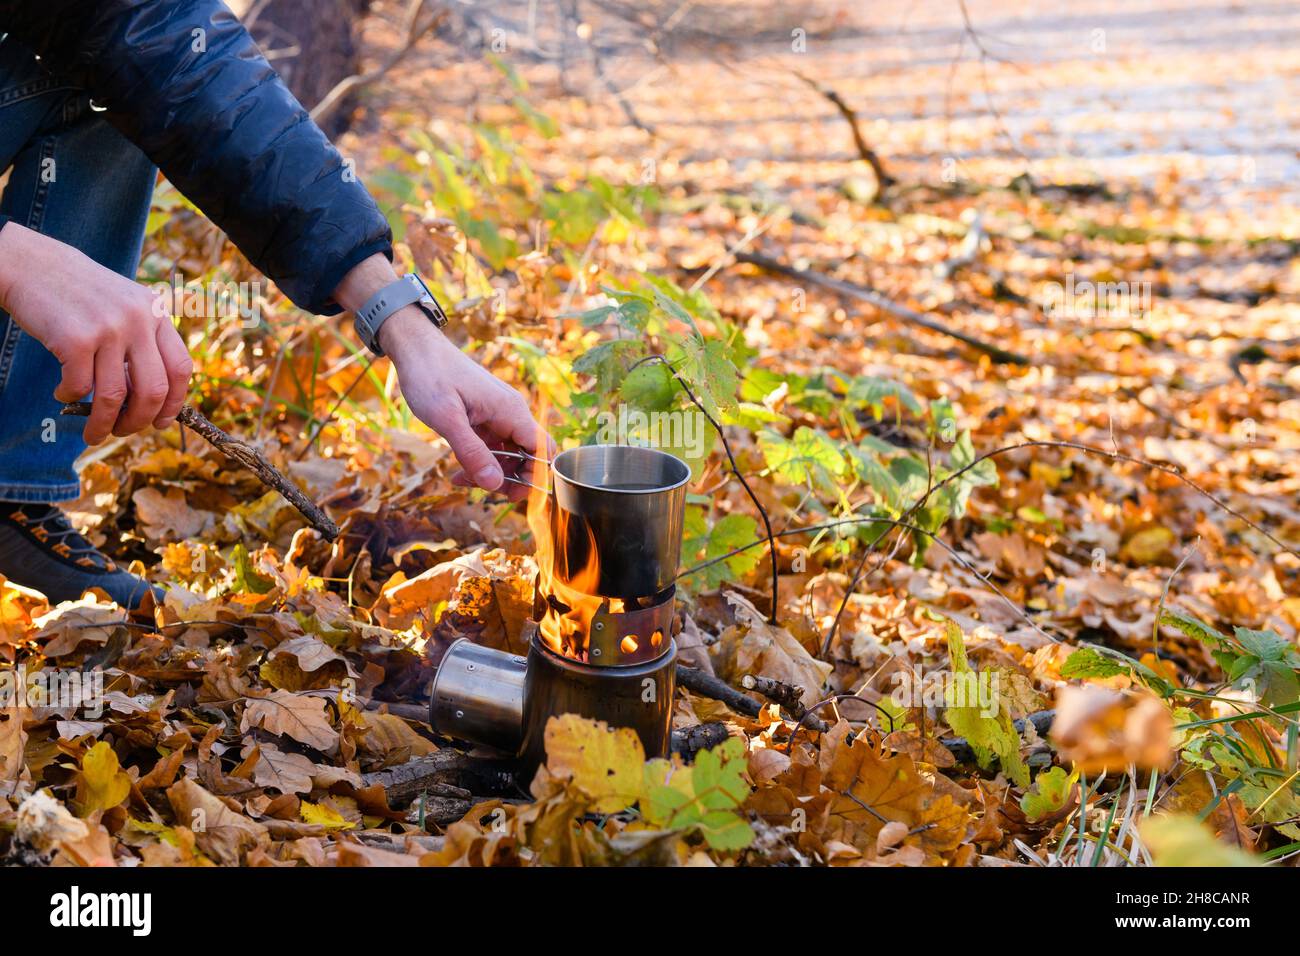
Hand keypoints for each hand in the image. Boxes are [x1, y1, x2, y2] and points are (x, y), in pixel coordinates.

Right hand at [0, 223, 190, 443]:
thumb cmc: (81, 293)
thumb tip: (152, 401)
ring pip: (115, 396)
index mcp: (156, 313)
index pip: (181, 368)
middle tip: (124, 432)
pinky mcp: (75, 339)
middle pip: (154, 390)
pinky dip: (70, 398)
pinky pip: (79, 387)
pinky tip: (62, 394)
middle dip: (139, 421)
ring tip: (93, 432)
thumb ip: (143, 341)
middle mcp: (137, 320)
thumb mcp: (125, 306)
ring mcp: (108, 329)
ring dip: (103, 423)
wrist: (33, 264)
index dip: (175, 402)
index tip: (162, 422)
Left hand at [382, 308, 550, 500]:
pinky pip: (493, 445)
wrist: (415, 347)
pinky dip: (480, 460)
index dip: (534, 476)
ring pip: (509, 453)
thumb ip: (472, 453)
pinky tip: (458, 471)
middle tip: (481, 490)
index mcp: (510, 410)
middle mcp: (510, 412)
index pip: (542, 450)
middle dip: (510, 478)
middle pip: (528, 455)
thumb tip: (494, 484)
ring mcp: (498, 414)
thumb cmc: (429, 375)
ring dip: (491, 472)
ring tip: (462, 481)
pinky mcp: (484, 416)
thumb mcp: (447, 419)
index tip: (511, 494)